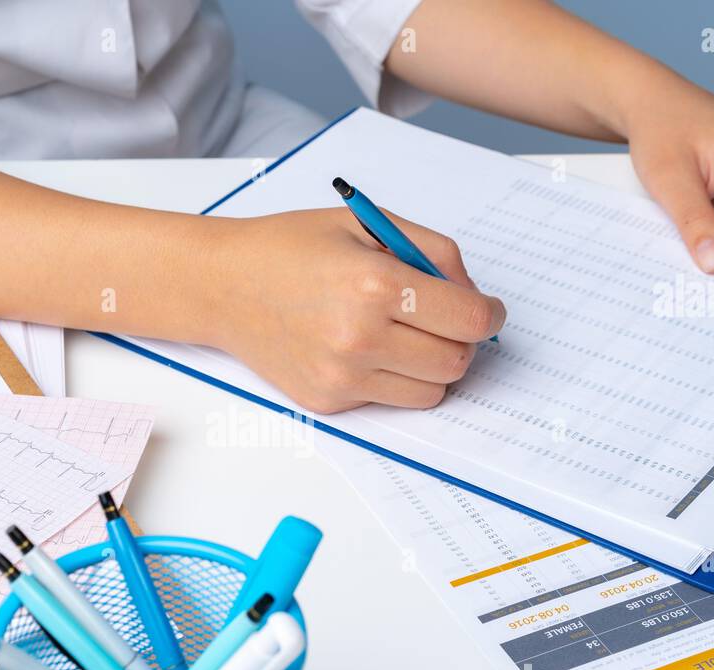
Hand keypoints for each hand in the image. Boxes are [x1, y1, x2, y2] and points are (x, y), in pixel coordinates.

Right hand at [208, 208, 504, 412]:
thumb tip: (473, 297)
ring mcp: (342, 377)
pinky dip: (391, 378)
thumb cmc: (292, 248)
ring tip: (406, 336)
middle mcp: (359, 337)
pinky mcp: (328, 401)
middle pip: (456, 361)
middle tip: (445, 321)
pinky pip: (389, 400)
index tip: (487, 310)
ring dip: (432, 366)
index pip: (468, 320)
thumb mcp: (367, 224)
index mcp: (375, 285)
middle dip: (462, 340)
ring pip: (431, 392)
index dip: (489, 314)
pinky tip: (363, 348)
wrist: (223, 286)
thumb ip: (432, 253)